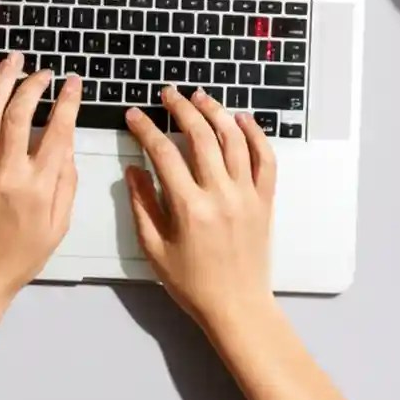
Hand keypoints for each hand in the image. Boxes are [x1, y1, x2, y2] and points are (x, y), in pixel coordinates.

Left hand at [0, 52, 80, 307]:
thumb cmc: (20, 258)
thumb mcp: (58, 226)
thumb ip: (65, 184)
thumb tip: (66, 147)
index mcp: (38, 186)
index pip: (58, 131)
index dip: (68, 102)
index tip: (73, 84)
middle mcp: (7, 173)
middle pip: (19, 114)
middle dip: (33, 85)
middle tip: (42, 72)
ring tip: (9, 63)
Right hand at [123, 85, 277, 325]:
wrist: (237, 305)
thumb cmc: (192, 283)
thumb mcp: (154, 249)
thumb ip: (142, 205)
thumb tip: (133, 169)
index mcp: (189, 208)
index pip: (164, 153)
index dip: (146, 129)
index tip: (134, 115)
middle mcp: (221, 194)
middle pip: (201, 136)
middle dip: (181, 108)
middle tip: (168, 94)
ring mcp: (247, 194)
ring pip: (234, 139)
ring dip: (216, 112)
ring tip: (200, 97)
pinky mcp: (265, 199)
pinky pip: (265, 158)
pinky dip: (256, 134)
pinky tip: (242, 119)